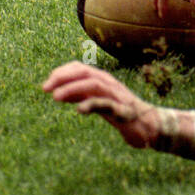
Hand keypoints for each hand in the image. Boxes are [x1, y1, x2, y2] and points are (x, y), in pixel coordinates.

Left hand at [43, 61, 159, 147]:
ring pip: (93, 84)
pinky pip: (106, 104)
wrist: (150, 126)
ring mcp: (117, 96)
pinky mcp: (123, 111)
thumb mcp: (97, 101)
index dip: (62, 73)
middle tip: (45, 88)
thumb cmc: (121, 112)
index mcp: (103, 80)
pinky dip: (91, 104)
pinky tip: (79, 110)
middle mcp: (110, 84)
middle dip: (63, 77)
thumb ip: (80, 95)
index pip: (80, 68)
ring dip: (72, 88)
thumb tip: (56, 93)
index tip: (46, 83)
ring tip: (55, 97)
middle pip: (85, 72)